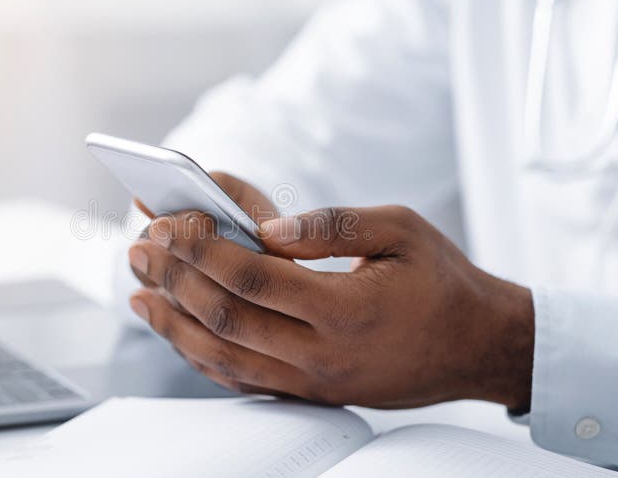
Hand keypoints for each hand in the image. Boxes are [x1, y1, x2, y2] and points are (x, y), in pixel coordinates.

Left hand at [127, 177, 533, 410]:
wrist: (478, 346)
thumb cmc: (442, 281)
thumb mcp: (400, 230)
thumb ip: (331, 225)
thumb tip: (266, 227)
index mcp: (346, 310)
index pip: (251, 278)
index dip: (201, 247)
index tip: (166, 221)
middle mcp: (322, 355)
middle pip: (224, 318)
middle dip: (173, 279)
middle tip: (139, 247)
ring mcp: (314, 383)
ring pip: (222, 358)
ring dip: (173, 323)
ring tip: (138, 292)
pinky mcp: (312, 395)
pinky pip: (241, 380)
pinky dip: (200, 355)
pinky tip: (177, 331)